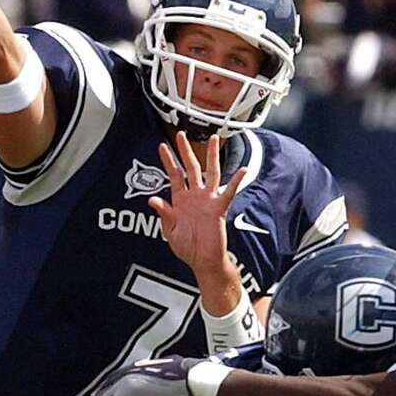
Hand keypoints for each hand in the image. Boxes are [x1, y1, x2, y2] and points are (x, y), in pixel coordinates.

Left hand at [83, 356, 192, 395]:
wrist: (188, 379)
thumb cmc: (187, 378)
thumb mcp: (172, 377)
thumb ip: (164, 380)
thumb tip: (169, 384)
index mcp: (137, 369)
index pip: (116, 380)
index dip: (107, 391)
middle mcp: (129, 374)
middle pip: (107, 390)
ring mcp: (127, 383)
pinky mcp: (127, 394)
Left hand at [148, 133, 245, 277]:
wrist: (202, 260)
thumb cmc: (187, 247)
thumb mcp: (169, 230)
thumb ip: (163, 213)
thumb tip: (153, 199)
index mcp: (180, 200)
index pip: (173, 175)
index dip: (168, 161)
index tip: (162, 146)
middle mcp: (194, 196)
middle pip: (190, 167)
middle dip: (185, 151)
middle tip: (181, 134)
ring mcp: (208, 200)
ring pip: (211, 172)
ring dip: (212, 156)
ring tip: (213, 140)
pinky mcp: (219, 208)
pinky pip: (229, 192)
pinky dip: (236, 181)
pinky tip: (242, 170)